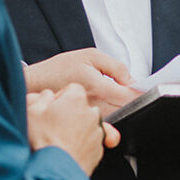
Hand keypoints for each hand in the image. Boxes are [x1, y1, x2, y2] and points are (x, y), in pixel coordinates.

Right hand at [24, 48, 138, 113]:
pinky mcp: (85, 123)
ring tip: (112, 96)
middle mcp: (94, 105)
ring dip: (122, 107)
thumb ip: (115, 67)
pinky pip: (106, 122)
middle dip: (134, 101)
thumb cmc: (58, 69)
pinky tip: (103, 103)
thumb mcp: (89, 56)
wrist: (33, 85)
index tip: (147, 89)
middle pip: (126, 108)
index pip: (129, 96)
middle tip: (133, 92)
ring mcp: (89, 116)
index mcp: (97, 86)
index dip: (141, 93)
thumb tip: (132, 81)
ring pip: (117, 116)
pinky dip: (111, 114)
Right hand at [26, 84, 119, 175]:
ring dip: (75, 130)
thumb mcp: (31, 111)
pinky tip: (65, 151)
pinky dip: (80, 146)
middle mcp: (91, 114)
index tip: (50, 107)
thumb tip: (45, 96)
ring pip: (86, 126)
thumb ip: (40, 98)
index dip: (60, 97)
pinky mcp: (98, 151)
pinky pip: (89, 143)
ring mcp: (97, 133)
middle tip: (52, 125)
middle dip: (69, 114)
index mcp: (76, 99)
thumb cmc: (42, 140)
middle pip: (81, 107)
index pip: (73, 89)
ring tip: (57, 141)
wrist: (54, 171)